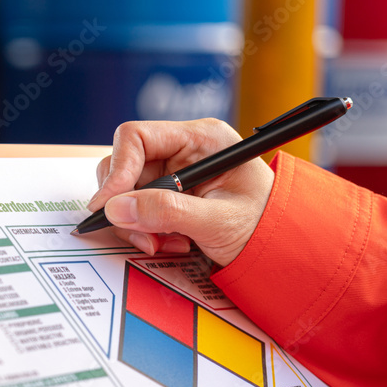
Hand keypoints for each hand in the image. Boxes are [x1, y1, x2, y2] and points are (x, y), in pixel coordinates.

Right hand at [87, 117, 274, 266]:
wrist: (278, 248)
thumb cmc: (263, 227)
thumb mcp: (218, 221)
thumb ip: (168, 212)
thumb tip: (117, 208)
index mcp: (201, 138)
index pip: (137, 137)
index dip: (118, 170)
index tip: (109, 205)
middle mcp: (181, 149)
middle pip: (124, 165)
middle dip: (127, 205)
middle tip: (144, 236)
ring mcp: (171, 172)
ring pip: (125, 191)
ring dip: (136, 223)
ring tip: (164, 242)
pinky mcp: (166, 194)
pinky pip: (135, 208)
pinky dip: (143, 230)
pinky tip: (169, 241)